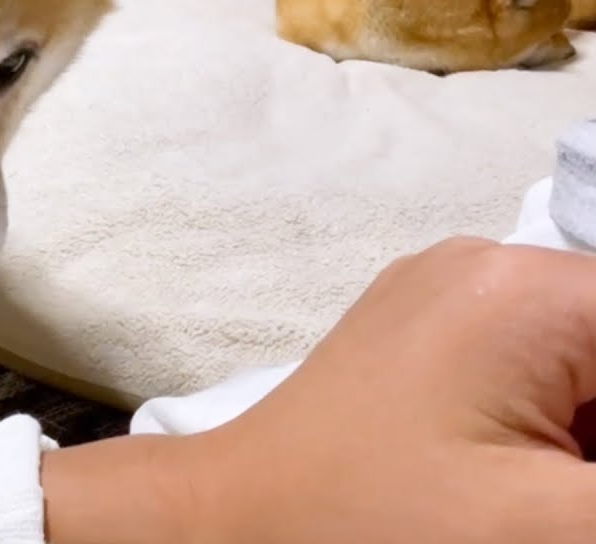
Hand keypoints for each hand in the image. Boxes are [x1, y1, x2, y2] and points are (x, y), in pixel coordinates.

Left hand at [42, 237, 595, 543]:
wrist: (224, 529)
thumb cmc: (366, 529)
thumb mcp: (550, 525)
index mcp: (531, 290)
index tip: (578, 484)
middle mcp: (490, 268)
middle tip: (550, 494)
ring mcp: (449, 299)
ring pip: (585, 359)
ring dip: (584, 436)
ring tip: (527, 496)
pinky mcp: (423, 337)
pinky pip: (534, 368)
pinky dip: (554, 430)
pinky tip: (510, 487)